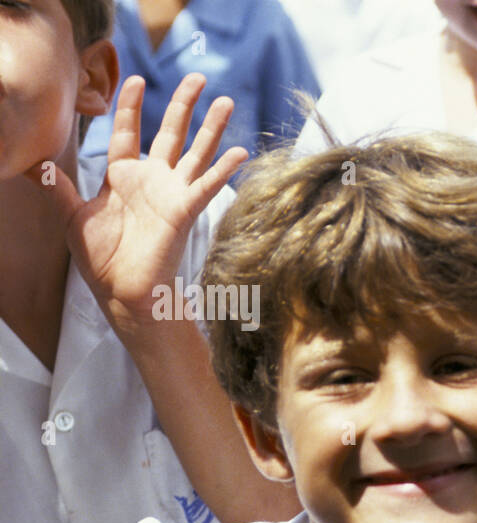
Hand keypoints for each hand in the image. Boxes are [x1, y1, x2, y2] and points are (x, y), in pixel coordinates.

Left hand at [23, 74, 245, 343]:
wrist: (122, 291)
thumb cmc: (100, 260)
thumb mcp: (72, 218)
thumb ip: (58, 189)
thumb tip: (38, 165)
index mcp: (123, 178)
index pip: (130, 133)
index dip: (132, 106)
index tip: (137, 80)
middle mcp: (153, 181)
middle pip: (172, 133)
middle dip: (184, 105)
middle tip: (198, 78)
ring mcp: (172, 194)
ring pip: (196, 152)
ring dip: (211, 127)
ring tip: (225, 101)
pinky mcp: (185, 210)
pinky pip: (207, 185)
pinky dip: (224, 169)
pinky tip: (239, 152)